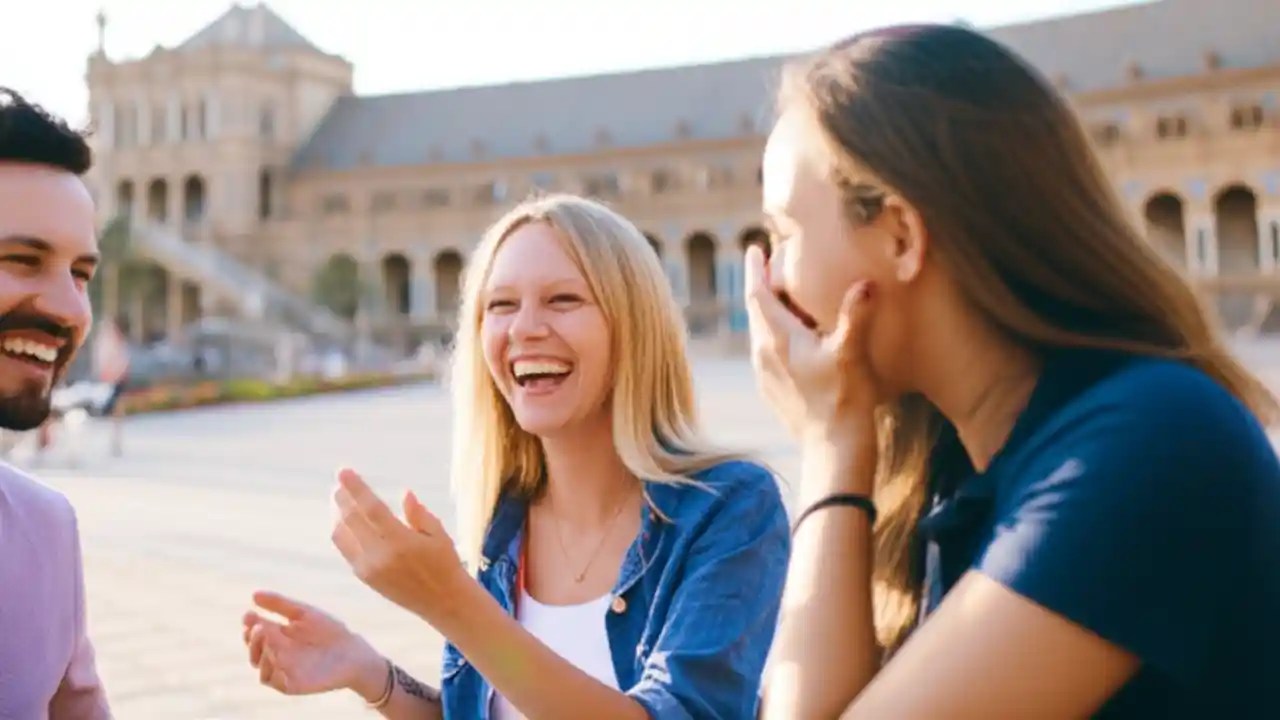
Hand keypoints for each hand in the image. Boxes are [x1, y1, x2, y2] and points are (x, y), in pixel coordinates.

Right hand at [242, 591, 382, 697]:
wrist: (352, 652)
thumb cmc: (330, 631)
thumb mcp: (304, 613)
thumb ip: (280, 604)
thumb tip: (254, 595)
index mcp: (279, 635)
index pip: (256, 631)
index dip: (250, 624)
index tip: (249, 614)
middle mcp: (277, 653)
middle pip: (254, 649)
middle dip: (252, 638)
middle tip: (257, 626)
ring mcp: (283, 670)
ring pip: (259, 665)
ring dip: (259, 652)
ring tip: (267, 636)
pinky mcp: (290, 684)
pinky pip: (272, 680)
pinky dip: (269, 669)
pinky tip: (275, 656)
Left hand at [330, 468, 468, 623]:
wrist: (443, 602)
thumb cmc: (445, 563)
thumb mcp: (438, 534)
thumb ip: (418, 514)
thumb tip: (404, 494)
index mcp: (401, 541)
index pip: (371, 508)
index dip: (356, 488)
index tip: (343, 471)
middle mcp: (381, 555)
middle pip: (351, 519)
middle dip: (342, 498)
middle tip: (339, 483)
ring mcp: (369, 568)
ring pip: (342, 535)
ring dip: (337, 515)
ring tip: (340, 500)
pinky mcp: (364, 578)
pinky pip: (346, 550)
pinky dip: (342, 532)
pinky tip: (346, 522)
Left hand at [743, 245, 880, 441]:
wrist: (833, 450)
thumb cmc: (844, 401)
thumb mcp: (852, 354)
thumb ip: (855, 316)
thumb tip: (865, 283)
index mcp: (777, 339)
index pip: (757, 295)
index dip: (755, 270)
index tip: (753, 249)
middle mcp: (763, 354)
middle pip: (756, 312)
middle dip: (762, 286)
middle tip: (769, 264)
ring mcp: (766, 375)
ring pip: (762, 333)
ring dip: (769, 312)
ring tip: (784, 296)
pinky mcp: (774, 391)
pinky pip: (768, 352)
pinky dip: (776, 335)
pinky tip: (795, 338)